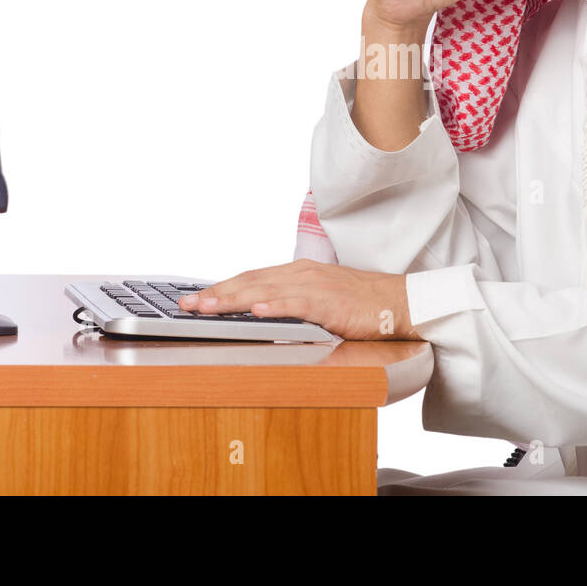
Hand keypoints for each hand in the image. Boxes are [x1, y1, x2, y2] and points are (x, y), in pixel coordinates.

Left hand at [176, 259, 420, 340]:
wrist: (399, 302)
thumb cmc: (362, 304)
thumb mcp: (320, 298)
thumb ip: (291, 303)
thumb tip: (262, 314)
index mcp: (297, 273)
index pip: (250, 278)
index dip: (221, 288)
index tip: (194, 297)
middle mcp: (301, 275)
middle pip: (250, 282)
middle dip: (216, 293)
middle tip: (187, 304)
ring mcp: (315, 287)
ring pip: (265, 291)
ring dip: (233, 299)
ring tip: (208, 307)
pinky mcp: (330, 303)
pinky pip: (297, 305)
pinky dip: (275, 307)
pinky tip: (257, 311)